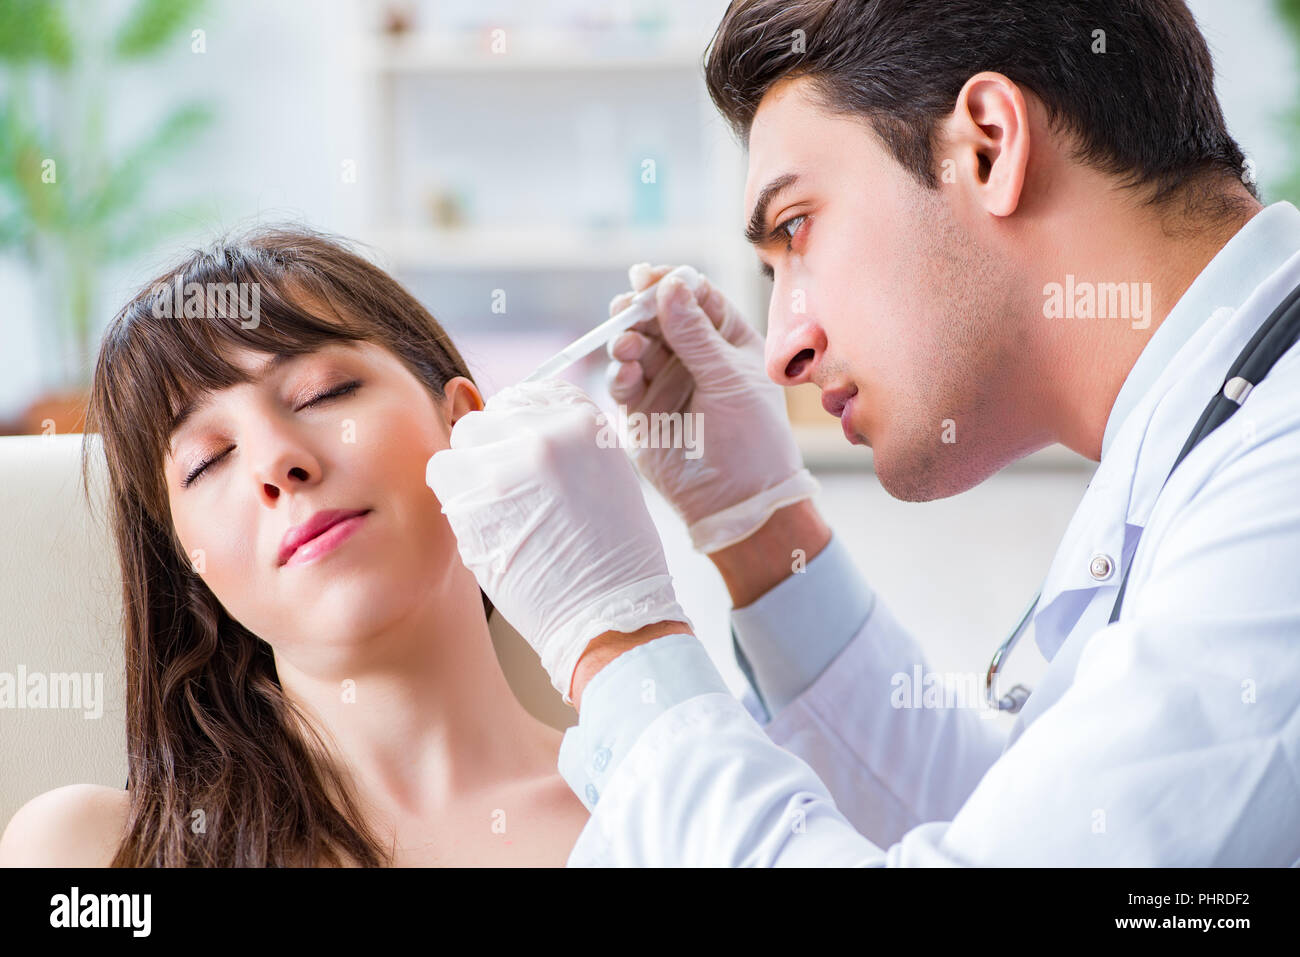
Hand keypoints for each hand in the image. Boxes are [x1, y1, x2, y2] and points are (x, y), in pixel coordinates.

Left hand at [425, 378, 691, 703]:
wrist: (610, 613)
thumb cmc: (609, 555)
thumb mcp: (601, 476)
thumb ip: (557, 444)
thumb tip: (504, 422)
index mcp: (585, 422)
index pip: (523, 398)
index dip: (514, 433)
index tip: (520, 462)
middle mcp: (547, 432)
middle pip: (484, 422)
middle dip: (487, 456)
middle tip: (509, 498)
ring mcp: (509, 463)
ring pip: (457, 447)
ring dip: (466, 478)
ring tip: (497, 516)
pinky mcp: (477, 498)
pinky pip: (442, 481)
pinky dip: (456, 505)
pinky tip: (487, 531)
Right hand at [606, 263, 817, 552]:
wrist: (736, 498)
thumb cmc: (750, 435)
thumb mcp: (728, 376)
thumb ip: (694, 332)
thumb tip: (668, 284)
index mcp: (728, 339)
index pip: (696, 297)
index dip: (672, 283)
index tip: (648, 277)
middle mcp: (694, 356)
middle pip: (658, 316)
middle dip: (640, 309)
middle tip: (627, 308)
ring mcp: (666, 381)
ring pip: (636, 344)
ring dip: (626, 339)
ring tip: (626, 346)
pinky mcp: (642, 409)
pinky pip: (623, 379)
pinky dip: (619, 372)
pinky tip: (624, 375)